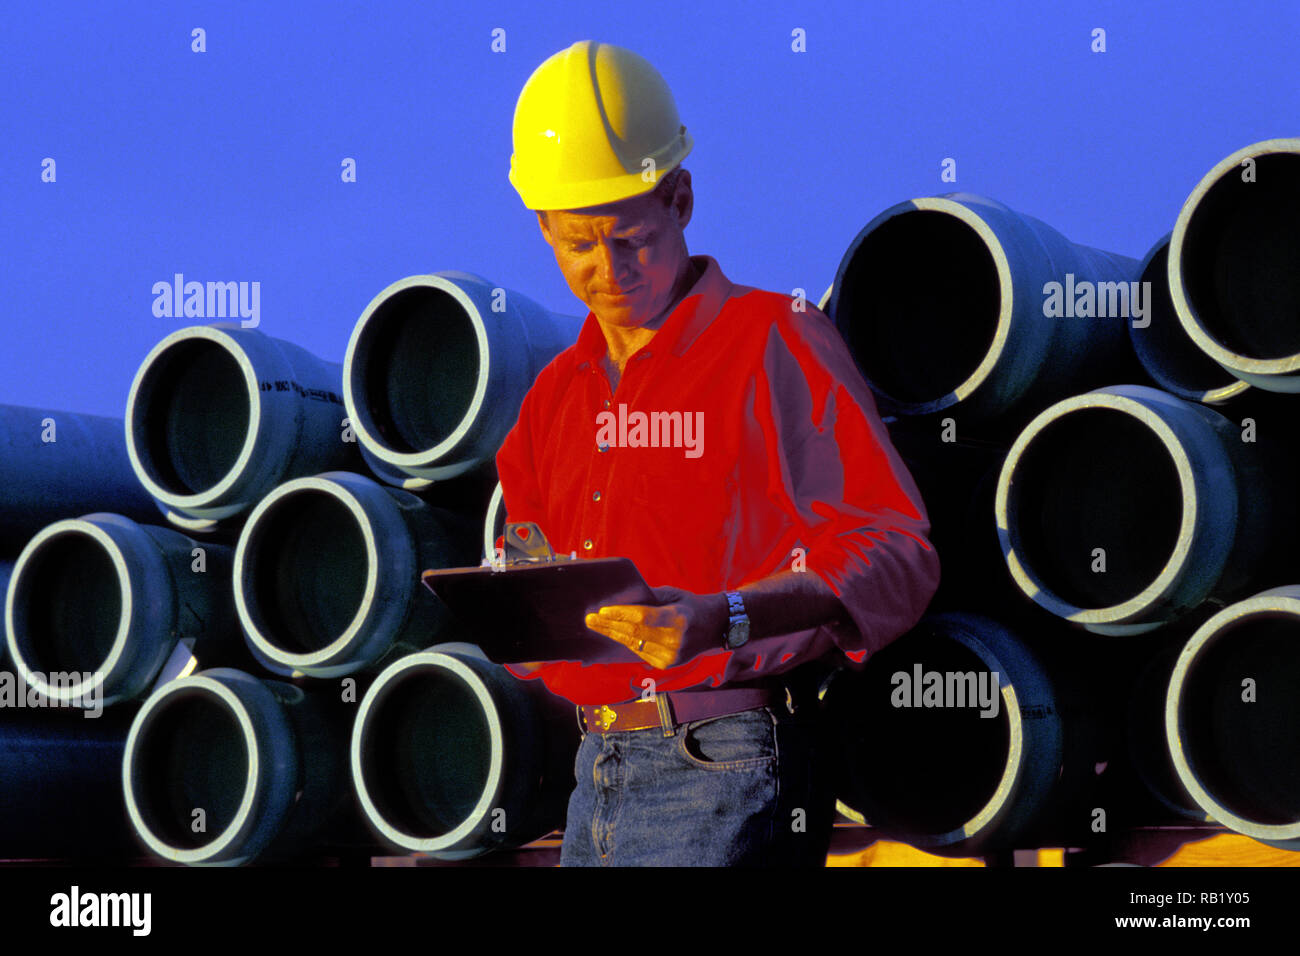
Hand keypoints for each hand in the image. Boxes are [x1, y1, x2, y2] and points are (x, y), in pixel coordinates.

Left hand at [584, 585, 728, 669]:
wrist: (716, 626)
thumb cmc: (691, 605)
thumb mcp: (673, 595)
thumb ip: (650, 597)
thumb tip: (622, 599)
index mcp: (678, 619)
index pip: (643, 618)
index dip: (621, 615)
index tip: (602, 610)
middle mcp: (676, 640)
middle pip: (635, 633)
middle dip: (610, 626)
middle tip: (590, 619)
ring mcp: (672, 656)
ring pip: (635, 646)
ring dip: (614, 636)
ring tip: (597, 627)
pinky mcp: (669, 664)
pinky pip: (641, 653)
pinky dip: (627, 644)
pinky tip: (614, 636)